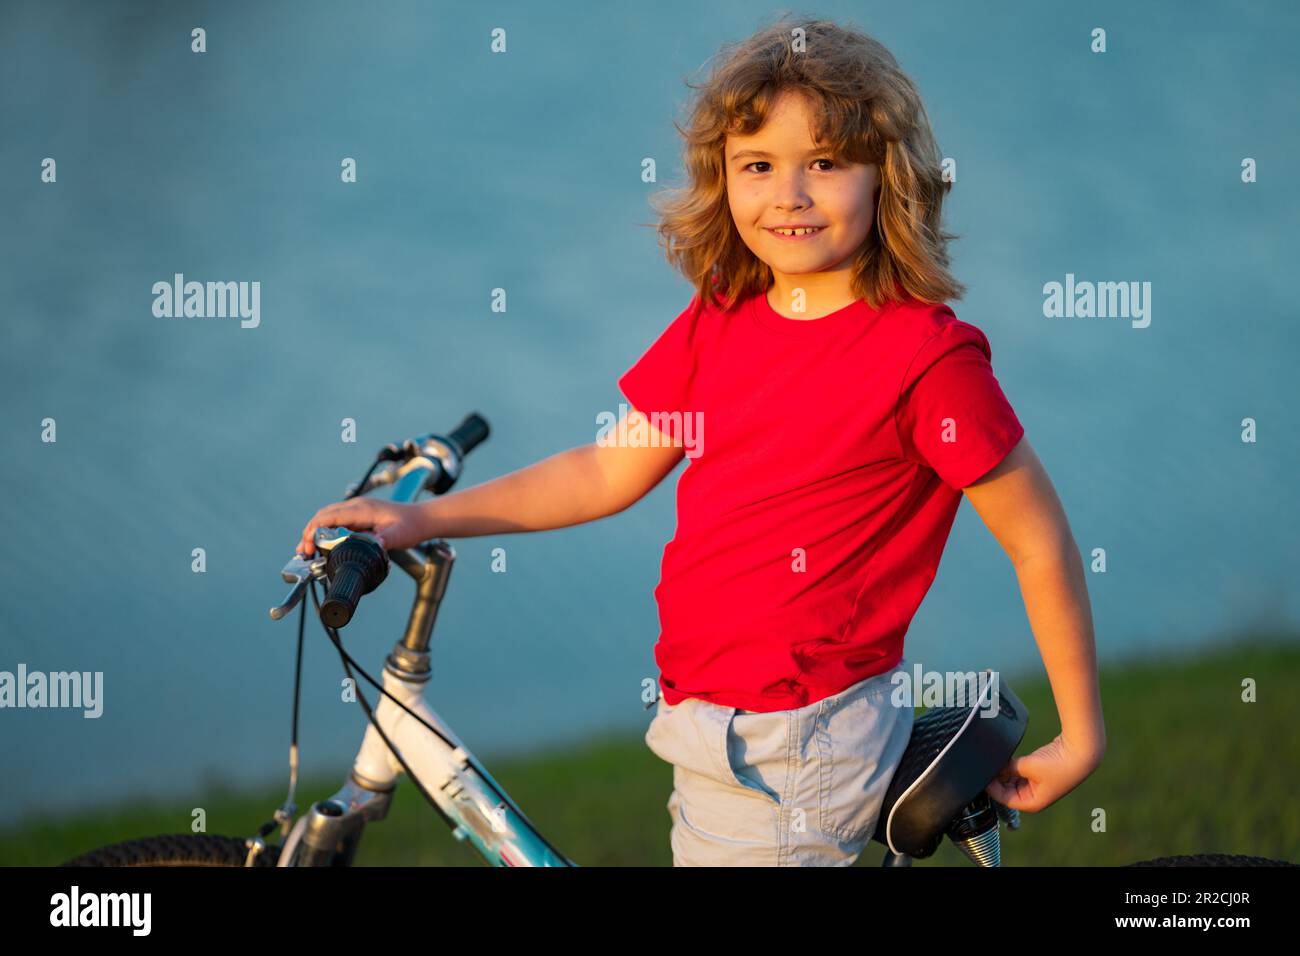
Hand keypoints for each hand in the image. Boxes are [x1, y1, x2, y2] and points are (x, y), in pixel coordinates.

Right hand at [297, 498, 427, 556]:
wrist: (420, 519)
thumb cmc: (410, 525)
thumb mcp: (398, 535)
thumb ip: (383, 540)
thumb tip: (370, 546)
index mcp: (362, 509)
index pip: (330, 516)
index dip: (314, 529)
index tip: (307, 545)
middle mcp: (356, 507)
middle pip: (323, 516)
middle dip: (309, 533)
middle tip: (303, 553)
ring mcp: (356, 511)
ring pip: (327, 518)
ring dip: (315, 533)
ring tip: (306, 551)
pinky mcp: (358, 517)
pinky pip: (335, 522)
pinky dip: (324, 532)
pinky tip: (321, 545)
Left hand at [985, 733, 1102, 812]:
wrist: (1079, 752)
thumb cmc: (1058, 764)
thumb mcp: (1027, 766)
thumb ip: (1007, 768)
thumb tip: (992, 765)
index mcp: (1032, 803)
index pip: (1003, 799)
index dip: (991, 787)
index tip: (982, 774)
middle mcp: (1032, 797)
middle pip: (1005, 790)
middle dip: (996, 778)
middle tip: (987, 765)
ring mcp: (1034, 785)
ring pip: (1010, 780)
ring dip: (1003, 771)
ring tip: (997, 760)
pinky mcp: (1036, 773)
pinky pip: (1017, 772)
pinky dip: (1011, 766)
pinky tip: (1005, 758)